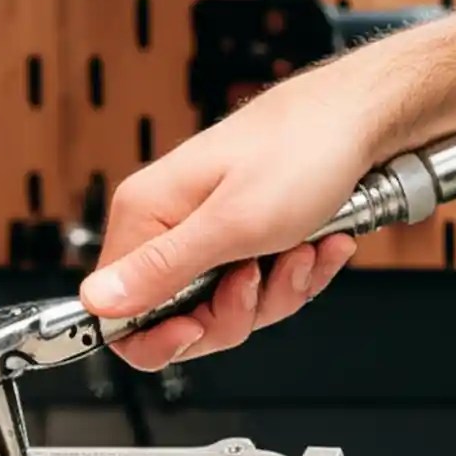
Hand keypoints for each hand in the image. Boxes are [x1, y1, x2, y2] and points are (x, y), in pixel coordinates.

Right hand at [78, 73, 369, 370]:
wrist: (360, 120)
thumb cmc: (301, 151)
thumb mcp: (231, 223)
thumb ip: (160, 270)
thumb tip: (94, 301)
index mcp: (144, 216)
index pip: (114, 310)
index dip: (154, 336)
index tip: (195, 329)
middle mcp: (165, 227)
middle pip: (174, 318)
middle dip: (231, 313)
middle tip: (259, 279)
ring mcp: (203, 235)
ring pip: (223, 308)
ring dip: (273, 292)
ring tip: (299, 251)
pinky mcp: (238, 240)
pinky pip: (256, 290)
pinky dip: (292, 277)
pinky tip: (314, 247)